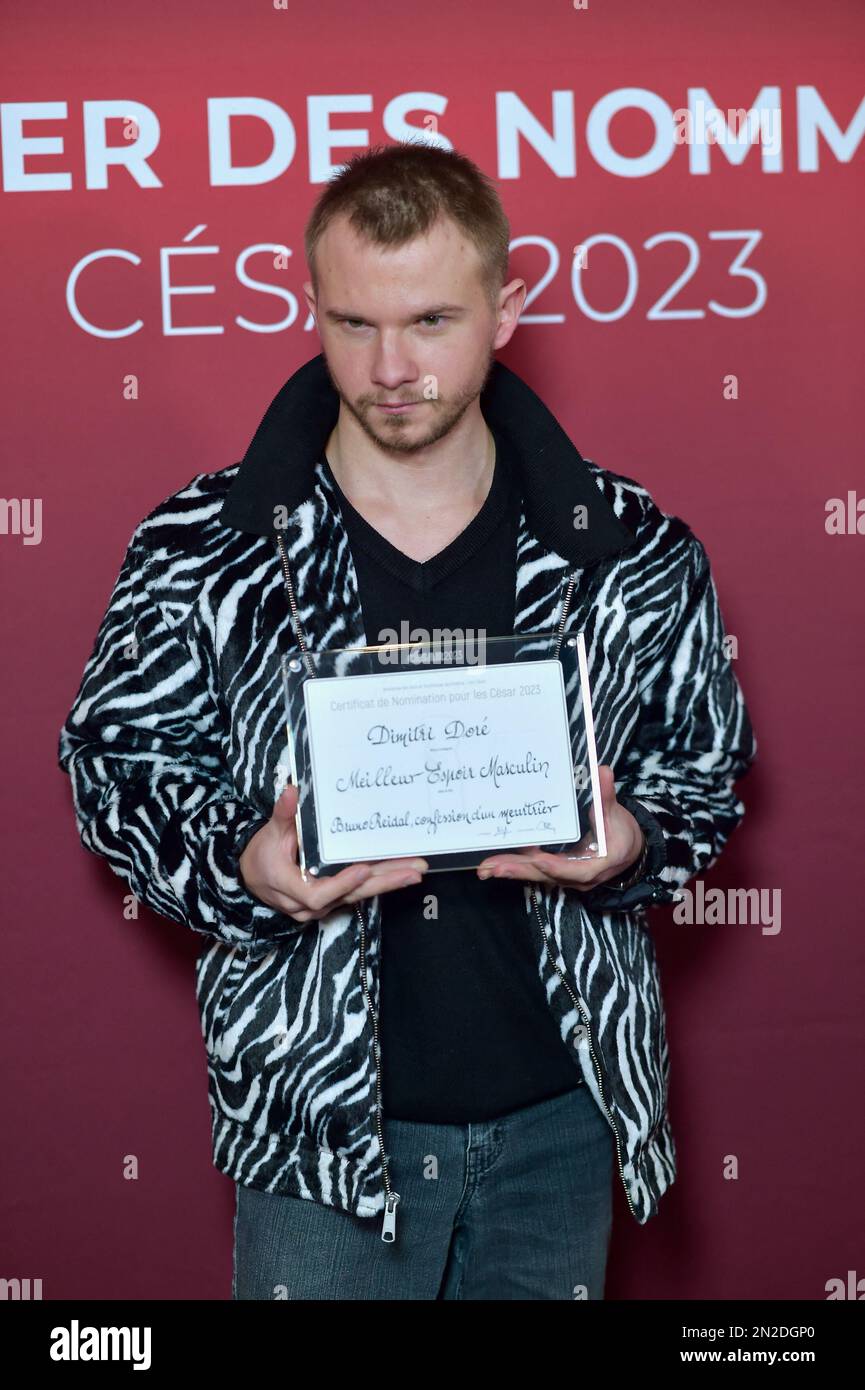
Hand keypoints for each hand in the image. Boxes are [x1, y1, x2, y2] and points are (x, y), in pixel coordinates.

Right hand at [239, 783, 427, 923]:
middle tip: (412, 872)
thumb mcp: (270, 833)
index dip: (342, 884)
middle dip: (383, 882)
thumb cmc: (263, 855)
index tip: (363, 870)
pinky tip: (403, 873)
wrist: (254, 878)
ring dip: (388, 882)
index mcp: (291, 888)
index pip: (318, 893)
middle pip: (350, 895)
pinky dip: (381, 881)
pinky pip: (360, 892)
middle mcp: (309, 903)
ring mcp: (324, 905)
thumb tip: (291, 790)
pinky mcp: (334, 900)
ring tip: (416, 871)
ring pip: (359, 895)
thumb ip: (282, 814)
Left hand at [475, 764, 643, 889]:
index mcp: (595, 866)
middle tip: (491, 868)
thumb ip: (606, 797)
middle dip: (517, 871)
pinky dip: (516, 866)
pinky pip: (533, 869)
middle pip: (544, 875)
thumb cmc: (622, 835)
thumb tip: (603, 772)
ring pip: (535, 874)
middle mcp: (577, 876)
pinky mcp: (556, 870)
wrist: (627, 852)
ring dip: (510, 870)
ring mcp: (564, 875)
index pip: (574, 870)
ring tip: (484, 868)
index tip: (537, 859)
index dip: (555, 866)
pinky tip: (496, 861)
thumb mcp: (616, 816)